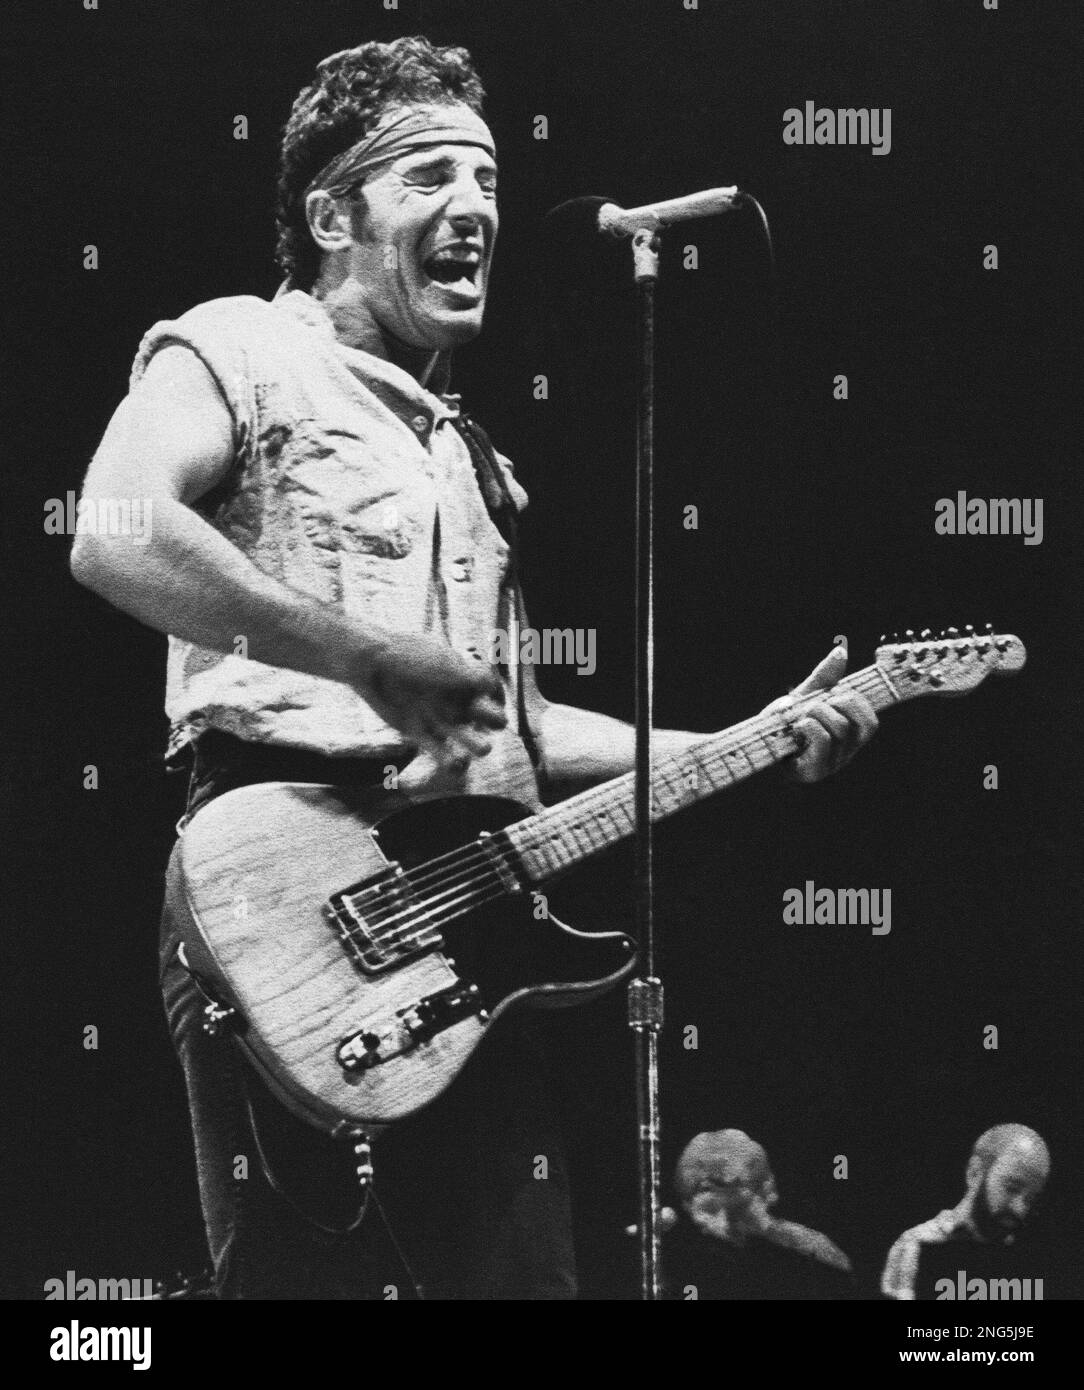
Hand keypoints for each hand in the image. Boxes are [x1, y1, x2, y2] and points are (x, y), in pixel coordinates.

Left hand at [352, 630, 506, 769]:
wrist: (370, 662)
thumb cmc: (408, 655)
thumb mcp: (446, 662)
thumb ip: (472, 676)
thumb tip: (494, 689)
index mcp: (462, 679)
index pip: (493, 691)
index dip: (500, 697)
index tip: (496, 696)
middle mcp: (452, 700)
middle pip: (485, 717)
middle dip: (494, 721)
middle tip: (494, 722)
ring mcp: (436, 717)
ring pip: (465, 738)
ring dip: (476, 745)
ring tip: (482, 748)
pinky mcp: (416, 732)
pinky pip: (437, 752)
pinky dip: (449, 761)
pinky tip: (457, 764)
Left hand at [765, 645, 877, 782]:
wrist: (755, 741)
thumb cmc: (785, 720)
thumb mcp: (806, 695)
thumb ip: (825, 677)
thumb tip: (840, 651)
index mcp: (848, 739)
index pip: (870, 723)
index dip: (855, 702)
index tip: (831, 695)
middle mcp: (845, 754)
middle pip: (860, 724)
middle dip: (837, 703)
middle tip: (814, 703)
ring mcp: (830, 765)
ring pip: (841, 729)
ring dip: (818, 712)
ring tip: (800, 714)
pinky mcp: (812, 771)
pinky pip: (823, 740)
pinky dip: (808, 724)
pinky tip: (795, 726)